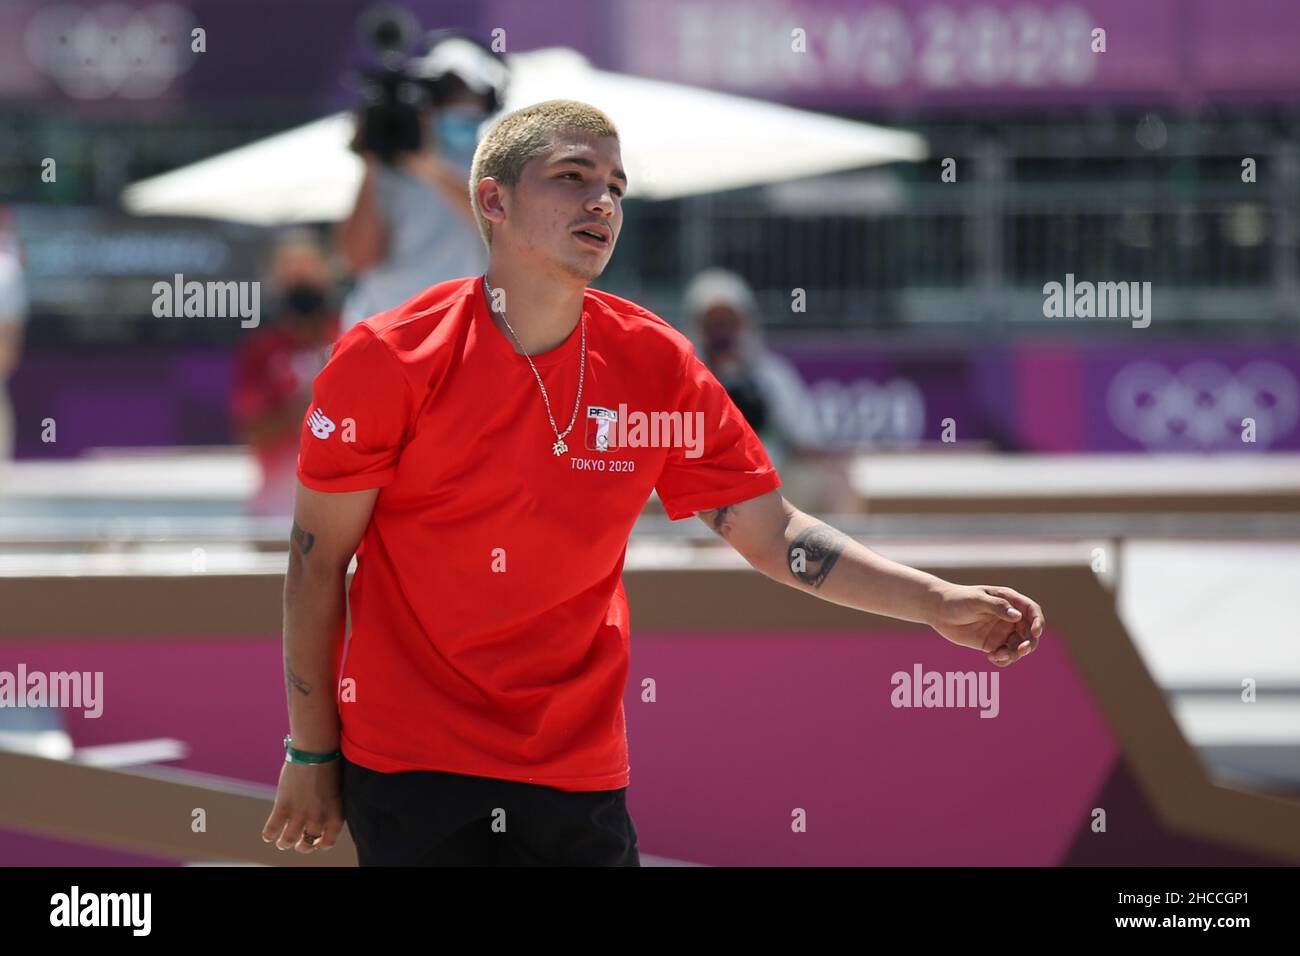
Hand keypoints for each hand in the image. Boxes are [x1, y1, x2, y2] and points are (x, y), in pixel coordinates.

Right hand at [261, 759, 344, 853]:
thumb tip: (320, 819)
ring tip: (282, 842)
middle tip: (298, 844)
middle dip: (302, 846)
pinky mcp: (283, 806)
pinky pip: (272, 829)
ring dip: (284, 843)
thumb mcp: (336, 791)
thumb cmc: (329, 765)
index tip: (316, 843)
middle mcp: (318, 818)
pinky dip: (269, 834)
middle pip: (307, 843)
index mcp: (335, 815)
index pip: (327, 842)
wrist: (317, 750)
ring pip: (288, 840)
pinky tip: (268, 835)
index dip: (320, 844)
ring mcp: (300, 813)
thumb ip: (329, 808)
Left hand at [929, 584, 1044, 666]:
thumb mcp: (977, 600)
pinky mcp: (992, 644)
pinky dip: (1003, 660)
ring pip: (1018, 646)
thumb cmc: (957, 599)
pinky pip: (1005, 655)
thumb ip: (997, 607)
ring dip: (1014, 654)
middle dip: (1029, 643)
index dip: (1038, 622)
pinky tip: (992, 658)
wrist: (937, 610)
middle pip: (1029, 632)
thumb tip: (1017, 616)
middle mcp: (1009, 617)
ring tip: (998, 655)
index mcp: (1009, 601)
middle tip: (1020, 650)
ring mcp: (1001, 631)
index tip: (1035, 632)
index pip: (1031, 611)